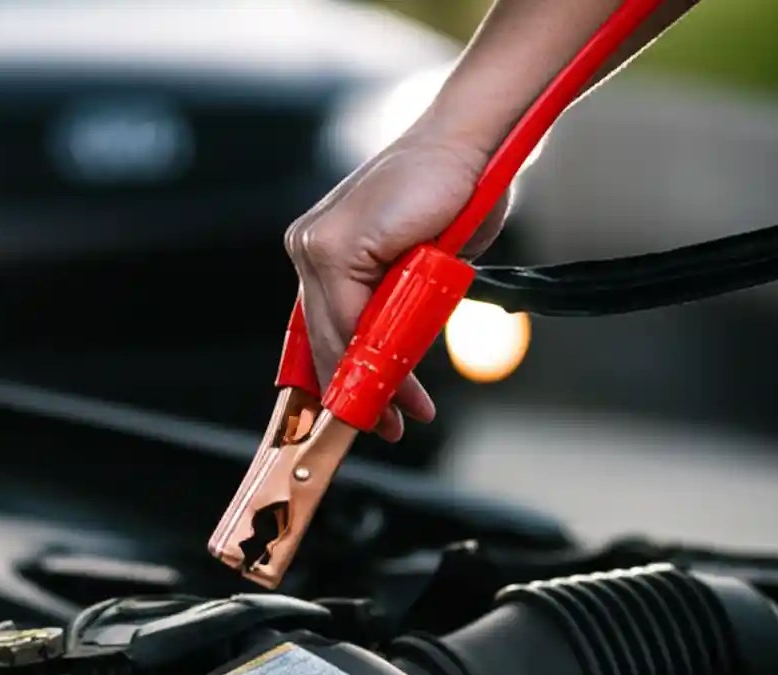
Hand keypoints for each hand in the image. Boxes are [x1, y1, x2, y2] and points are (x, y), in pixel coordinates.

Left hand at [284, 130, 509, 441]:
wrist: (468, 147)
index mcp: (322, 250)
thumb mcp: (417, 266)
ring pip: (337, 335)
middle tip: (386, 424)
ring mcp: (317, 245)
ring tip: (401, 413)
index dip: (339, 374)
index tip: (362, 410)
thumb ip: (394, 304)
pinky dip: (379, 356)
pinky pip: (353, 319)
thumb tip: (392, 355)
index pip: (319, 326)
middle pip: (323, 337)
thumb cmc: (452, 195)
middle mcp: (309, 247)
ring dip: (374, 380)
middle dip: (357, 388)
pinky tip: (402, 381)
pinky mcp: (335, 246)